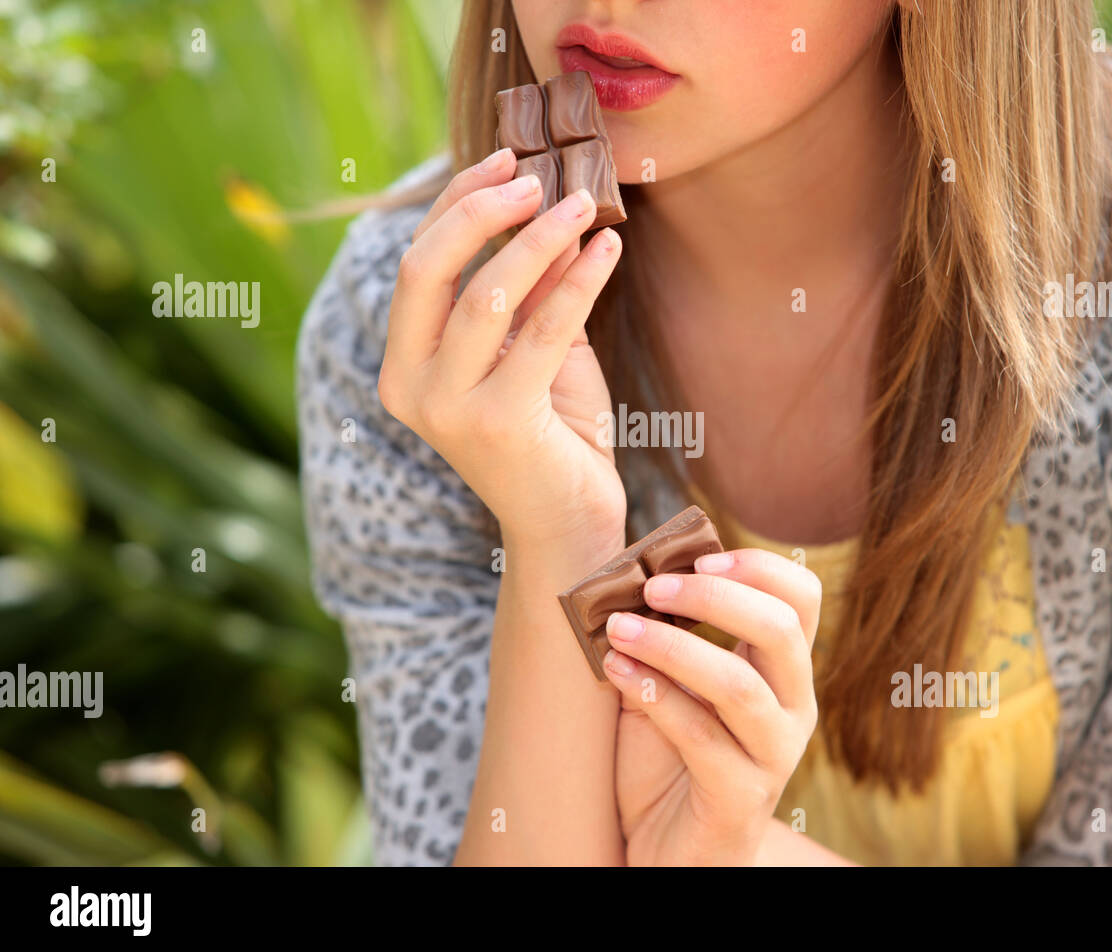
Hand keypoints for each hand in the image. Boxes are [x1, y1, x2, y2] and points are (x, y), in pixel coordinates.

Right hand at [377, 147, 626, 547]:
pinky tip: (609, 250)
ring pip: (485, 294)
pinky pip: (544, 331)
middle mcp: (409, 387)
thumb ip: (533, 294)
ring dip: (539, 239)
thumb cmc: (554, 440)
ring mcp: (447, 409)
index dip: (458, 202)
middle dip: (481, 209)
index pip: (419, 264)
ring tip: (584, 205)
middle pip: (429, 268)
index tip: (507, 162)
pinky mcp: (498, 423)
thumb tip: (553, 211)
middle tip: (538, 179)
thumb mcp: (538, 354)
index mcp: (403, 367)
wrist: (570, 530)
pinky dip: (580, 282)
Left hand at [604, 548, 820, 865]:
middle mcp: (792, 710)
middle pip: (781, 631)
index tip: (699, 556)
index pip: (802, 599)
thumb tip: (631, 572)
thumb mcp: (669, 686)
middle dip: (715, 598)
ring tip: (619, 628)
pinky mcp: (740, 798)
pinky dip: (653, 696)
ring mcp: (772, 757)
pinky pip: (701, 738)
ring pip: (739, 685)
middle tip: (653, 587)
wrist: (666, 855)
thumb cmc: (665, 764)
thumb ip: (667, 638)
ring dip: (673, 647)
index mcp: (782, 674)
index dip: (759, 566)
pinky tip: (615, 671)